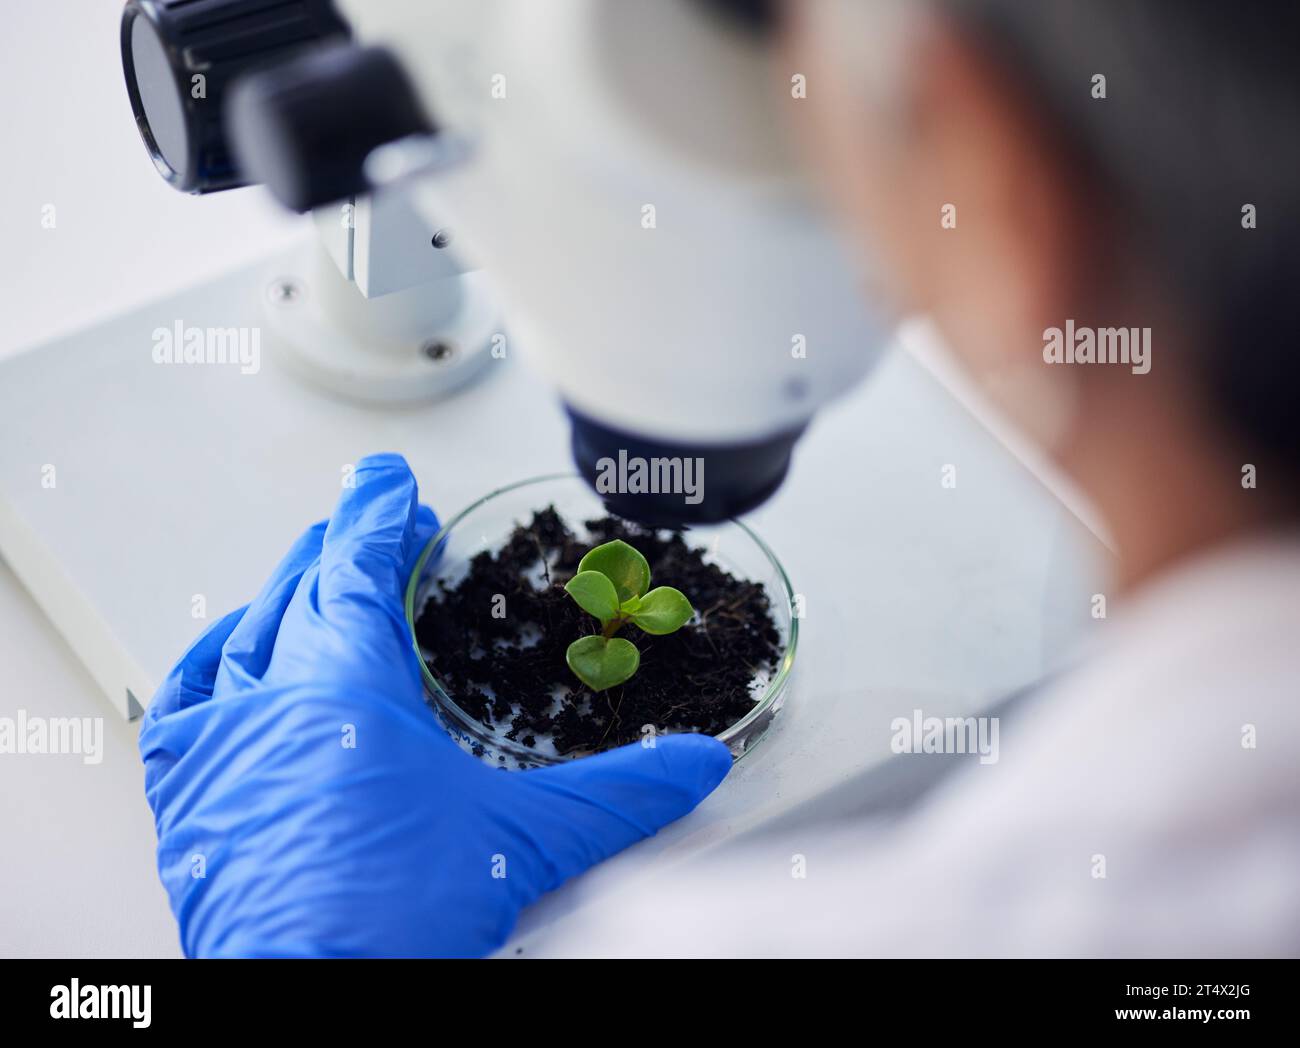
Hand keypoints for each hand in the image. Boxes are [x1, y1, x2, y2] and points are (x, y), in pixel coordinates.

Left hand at [139, 453, 731, 956]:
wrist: (308, 994)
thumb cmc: (392, 918)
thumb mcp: (523, 839)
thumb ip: (618, 793)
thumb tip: (694, 768)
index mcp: (348, 684)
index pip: (360, 568)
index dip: (378, 516)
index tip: (387, 482)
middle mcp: (273, 697)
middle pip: (305, 588)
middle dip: (344, 545)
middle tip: (371, 518)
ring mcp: (220, 743)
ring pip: (245, 632)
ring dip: (284, 589)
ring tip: (310, 566)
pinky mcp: (187, 792)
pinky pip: (182, 698)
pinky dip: (209, 659)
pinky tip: (226, 651)